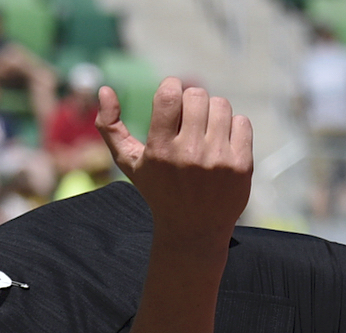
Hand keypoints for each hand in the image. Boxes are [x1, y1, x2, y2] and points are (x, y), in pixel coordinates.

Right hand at [98, 77, 251, 244]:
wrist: (194, 231)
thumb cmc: (159, 190)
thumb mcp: (129, 163)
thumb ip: (110, 127)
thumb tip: (103, 89)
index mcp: (161, 151)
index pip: (170, 94)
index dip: (171, 87)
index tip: (171, 98)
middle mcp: (190, 155)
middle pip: (197, 95)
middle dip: (192, 102)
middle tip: (188, 120)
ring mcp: (218, 160)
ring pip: (221, 105)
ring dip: (212, 113)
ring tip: (205, 133)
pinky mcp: (241, 166)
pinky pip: (242, 122)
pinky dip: (232, 128)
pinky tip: (221, 145)